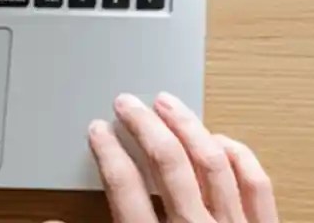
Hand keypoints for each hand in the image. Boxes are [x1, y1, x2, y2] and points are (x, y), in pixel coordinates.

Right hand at [89, 93, 278, 222]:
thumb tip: (59, 217)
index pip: (126, 188)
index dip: (108, 152)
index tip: (99, 130)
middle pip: (168, 162)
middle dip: (144, 125)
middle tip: (127, 103)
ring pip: (211, 160)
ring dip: (187, 126)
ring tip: (167, 104)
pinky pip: (255, 183)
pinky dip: (238, 155)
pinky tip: (219, 139)